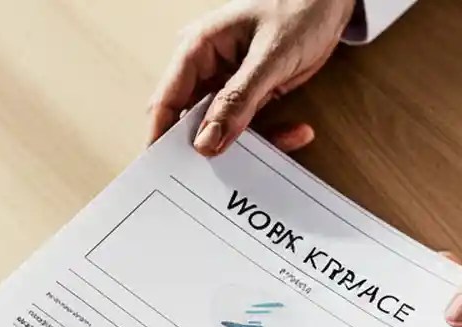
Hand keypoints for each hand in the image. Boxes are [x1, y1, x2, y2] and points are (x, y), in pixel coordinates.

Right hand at [147, 0, 355, 155]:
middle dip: (210, 147)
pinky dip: (273, 135)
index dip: (161, 138)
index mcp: (197, 49)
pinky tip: (298, 131)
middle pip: (192, 120)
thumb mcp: (270, 57)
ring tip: (281, 144)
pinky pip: (251, 125)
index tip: (167, 172)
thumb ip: (237, 101)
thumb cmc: (299, 8)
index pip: (167, 100)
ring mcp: (229, 83)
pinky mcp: (251, 94)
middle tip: (224, 175)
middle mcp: (207, 68)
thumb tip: (205, 143)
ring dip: (250, 144)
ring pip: (224, 129)